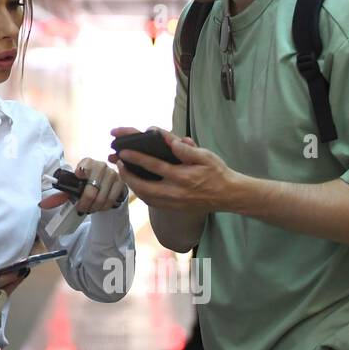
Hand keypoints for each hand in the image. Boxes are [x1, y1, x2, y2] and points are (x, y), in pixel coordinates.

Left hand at [39, 158, 125, 212]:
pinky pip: (111, 199)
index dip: (80, 174)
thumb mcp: (74, 188)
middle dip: (84, 203)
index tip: (78, 179)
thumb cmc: (87, 186)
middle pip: (91, 189)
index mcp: (87, 162)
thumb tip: (42, 205)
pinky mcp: (120, 182)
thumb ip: (60, 196)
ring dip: (94, 207)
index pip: (83, 167)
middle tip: (81, 209)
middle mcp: (100, 165)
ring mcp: (112, 173)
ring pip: (101, 197)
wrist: (106, 186)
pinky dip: (104, 207)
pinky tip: (99, 207)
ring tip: (90, 209)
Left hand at [107, 126, 235, 211]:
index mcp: (183, 177)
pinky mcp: (173, 208)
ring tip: (124, 173)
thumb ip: (187, 150)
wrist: (229, 196)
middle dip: (127, 175)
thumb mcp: (206, 156)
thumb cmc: (218, 173)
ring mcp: (173, 203)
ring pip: (145, 197)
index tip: (123, 152)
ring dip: (132, 185)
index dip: (137, 158)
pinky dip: (140, 193)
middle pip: (143, 186)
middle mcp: (176, 193)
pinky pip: (151, 202)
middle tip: (118, 164)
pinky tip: (136, 185)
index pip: (155, 166)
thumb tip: (171, 141)